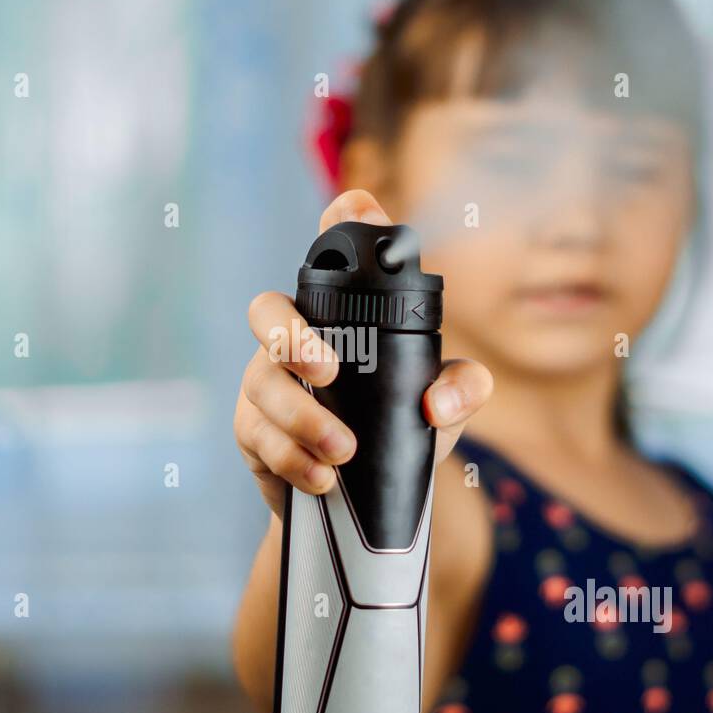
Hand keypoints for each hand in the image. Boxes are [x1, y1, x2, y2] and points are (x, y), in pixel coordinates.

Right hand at [234, 189, 492, 517]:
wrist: (359, 505)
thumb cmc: (397, 432)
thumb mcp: (442, 410)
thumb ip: (461, 389)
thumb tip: (437, 400)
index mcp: (340, 316)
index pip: (334, 255)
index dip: (341, 221)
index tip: (358, 207)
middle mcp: (296, 338)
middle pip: (267, 310)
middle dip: (290, 335)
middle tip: (330, 372)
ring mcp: (267, 382)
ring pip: (261, 381)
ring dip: (301, 416)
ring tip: (343, 451)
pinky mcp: (251, 429)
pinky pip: (258, 435)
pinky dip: (292, 457)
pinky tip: (322, 477)